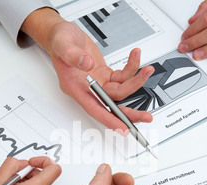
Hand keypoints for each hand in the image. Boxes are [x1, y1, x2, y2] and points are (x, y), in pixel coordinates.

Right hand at [22, 8, 154, 131]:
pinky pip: (122, 76)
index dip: (109, 120)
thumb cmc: (60, 40)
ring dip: (136, 81)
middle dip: (130, 112)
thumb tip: (87, 64)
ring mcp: (98, 82)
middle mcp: (88, 88)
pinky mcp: (105, 75)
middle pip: (112, 105)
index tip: (123, 128)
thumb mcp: (62, 44)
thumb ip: (73, 55)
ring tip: (147, 70)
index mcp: (75, 87)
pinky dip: (131, 68)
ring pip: (121, 90)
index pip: (94, 108)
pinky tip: (135, 57)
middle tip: (146, 116)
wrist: (63, 34)